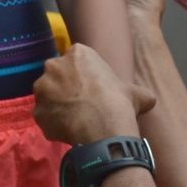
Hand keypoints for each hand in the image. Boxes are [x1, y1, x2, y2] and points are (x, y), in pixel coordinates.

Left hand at [34, 44, 154, 146]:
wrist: (102, 127)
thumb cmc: (119, 103)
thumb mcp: (136, 93)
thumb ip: (137, 91)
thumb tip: (149, 99)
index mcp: (78, 53)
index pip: (76, 60)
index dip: (83, 76)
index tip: (91, 90)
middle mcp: (54, 65)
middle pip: (57, 76)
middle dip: (65, 88)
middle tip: (81, 105)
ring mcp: (42, 88)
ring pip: (47, 96)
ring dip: (57, 106)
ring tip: (74, 121)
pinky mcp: (37, 111)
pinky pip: (44, 118)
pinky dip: (53, 125)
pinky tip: (68, 133)